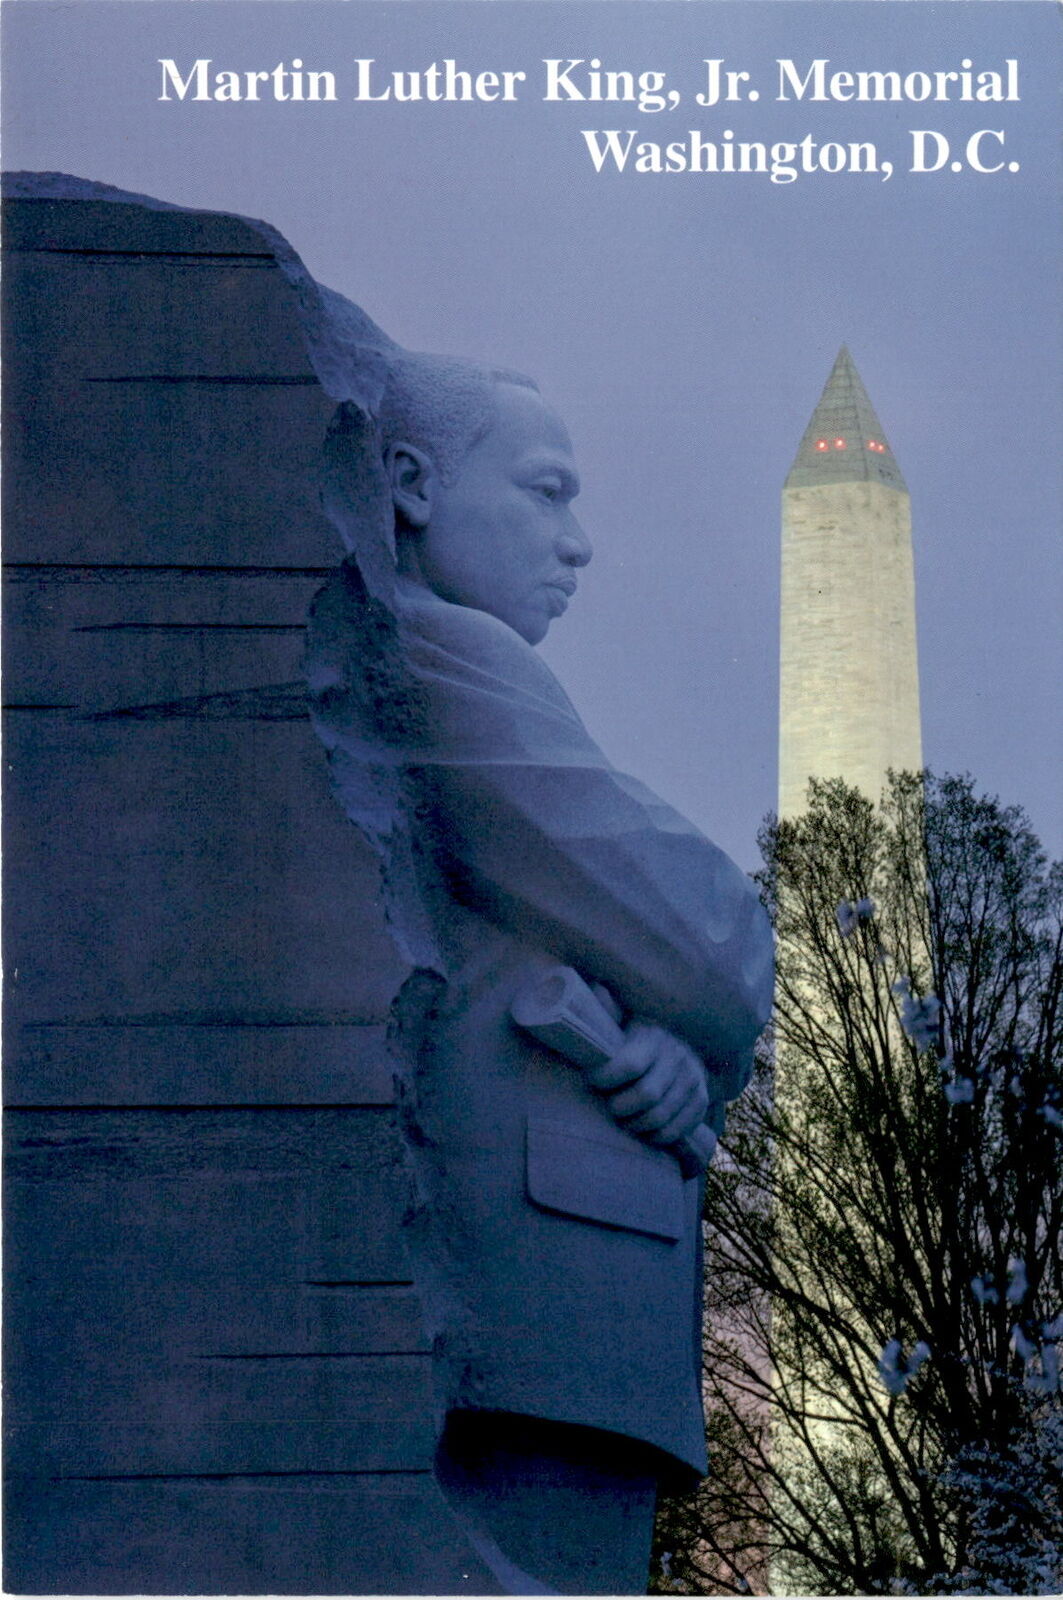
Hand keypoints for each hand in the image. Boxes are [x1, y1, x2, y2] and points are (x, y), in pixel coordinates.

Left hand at [583, 1021, 709, 1147]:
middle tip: (611, 1107)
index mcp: (652, 1037)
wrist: (679, 1039)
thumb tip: (578, 1037)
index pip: (629, 1065)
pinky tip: (645, 1131)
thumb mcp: (622, 1028)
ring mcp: (692, 1078)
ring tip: (625, 1121)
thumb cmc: (636, 1040)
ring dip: (637, 1125)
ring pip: (661, 1116)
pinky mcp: (701, 1099)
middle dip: (621, 1107)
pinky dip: (657, 1137)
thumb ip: (604, 1034)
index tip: (592, 1081)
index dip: (605, 1078)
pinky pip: (678, 1129)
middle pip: (646, 1095)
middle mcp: (677, 1056)